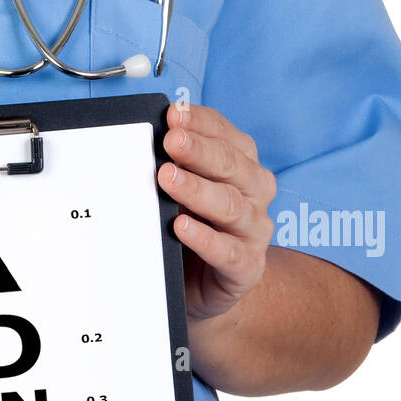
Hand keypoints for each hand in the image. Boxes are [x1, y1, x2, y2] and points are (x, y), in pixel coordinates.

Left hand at [158, 104, 276, 321]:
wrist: (204, 286)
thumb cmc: (192, 230)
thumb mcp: (181, 194)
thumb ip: (173, 168)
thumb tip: (146, 143)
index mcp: (242, 167)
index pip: (226, 136)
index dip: (201, 123)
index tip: (172, 114)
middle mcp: (255, 193)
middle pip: (231, 166)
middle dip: (199, 151)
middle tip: (170, 141)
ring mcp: (254, 230)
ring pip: (231, 206)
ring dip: (197, 190)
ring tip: (167, 179)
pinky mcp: (246, 266)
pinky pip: (228, 251)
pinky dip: (204, 238)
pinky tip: (182, 227)